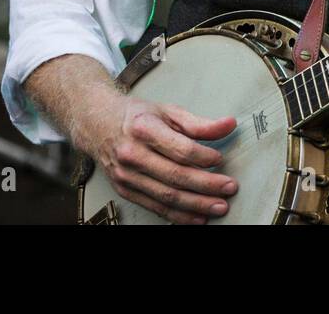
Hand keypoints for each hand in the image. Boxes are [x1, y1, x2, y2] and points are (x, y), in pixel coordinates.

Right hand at [80, 94, 238, 223]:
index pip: (179, 149)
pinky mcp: (125, 190)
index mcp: (144, 129)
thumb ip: (199, 123)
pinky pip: (155, 207)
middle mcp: (133, 154)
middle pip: (175, 176)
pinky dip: (179, 215)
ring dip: (196, 204)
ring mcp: (127, 175)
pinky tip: (198, 216)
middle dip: (207, 185)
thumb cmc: (136, 117)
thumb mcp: (168, 111)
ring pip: (167, 196)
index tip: (221, 160)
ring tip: (219, 206)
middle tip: (230, 188)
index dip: (203, 157)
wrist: (98, 124)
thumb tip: (229, 125)